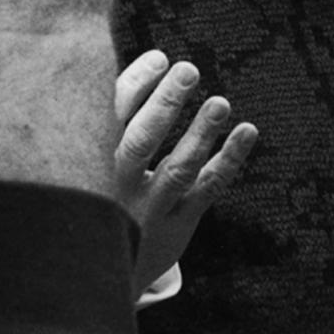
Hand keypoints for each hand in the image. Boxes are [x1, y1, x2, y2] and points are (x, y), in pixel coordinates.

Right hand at [113, 49, 257, 300]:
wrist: (93, 275)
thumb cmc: (96, 197)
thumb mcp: (86, 163)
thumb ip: (105, 118)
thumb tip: (135, 60)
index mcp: (91, 162)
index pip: (110, 118)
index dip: (135, 86)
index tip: (159, 59)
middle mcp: (118, 186)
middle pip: (141, 141)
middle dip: (164, 105)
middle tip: (188, 70)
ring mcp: (150, 208)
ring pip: (178, 169)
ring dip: (200, 134)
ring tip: (221, 103)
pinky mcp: (178, 225)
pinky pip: (207, 190)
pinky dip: (229, 160)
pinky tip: (247, 132)